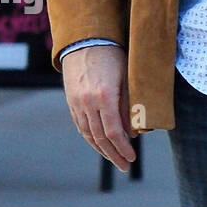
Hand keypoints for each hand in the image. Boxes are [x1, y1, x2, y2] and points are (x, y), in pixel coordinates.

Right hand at [62, 44, 136, 171]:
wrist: (85, 40)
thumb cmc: (113, 55)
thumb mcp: (128, 76)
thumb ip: (130, 104)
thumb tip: (134, 132)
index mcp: (104, 96)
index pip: (113, 131)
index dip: (123, 147)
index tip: (132, 158)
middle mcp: (87, 102)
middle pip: (100, 137)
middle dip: (114, 154)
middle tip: (126, 165)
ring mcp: (76, 103)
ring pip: (88, 134)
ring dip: (102, 150)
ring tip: (115, 159)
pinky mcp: (71, 102)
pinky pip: (81, 126)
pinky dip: (91, 138)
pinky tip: (99, 145)